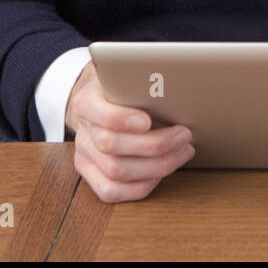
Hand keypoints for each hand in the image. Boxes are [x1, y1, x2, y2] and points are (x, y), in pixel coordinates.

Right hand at [65, 61, 195, 202]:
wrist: (104, 101)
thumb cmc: (126, 88)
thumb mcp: (130, 76)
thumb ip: (143, 81)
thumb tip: (178, 88)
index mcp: (87, 100)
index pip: (97, 112)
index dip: (121, 119)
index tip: (147, 120)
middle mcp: (82, 129)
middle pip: (111, 145)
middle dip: (154, 144)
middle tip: (184, 135)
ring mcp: (84, 154)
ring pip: (115, 172)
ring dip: (156, 165)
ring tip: (183, 151)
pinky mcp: (91, 174)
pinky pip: (110, 191)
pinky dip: (140, 185)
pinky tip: (161, 172)